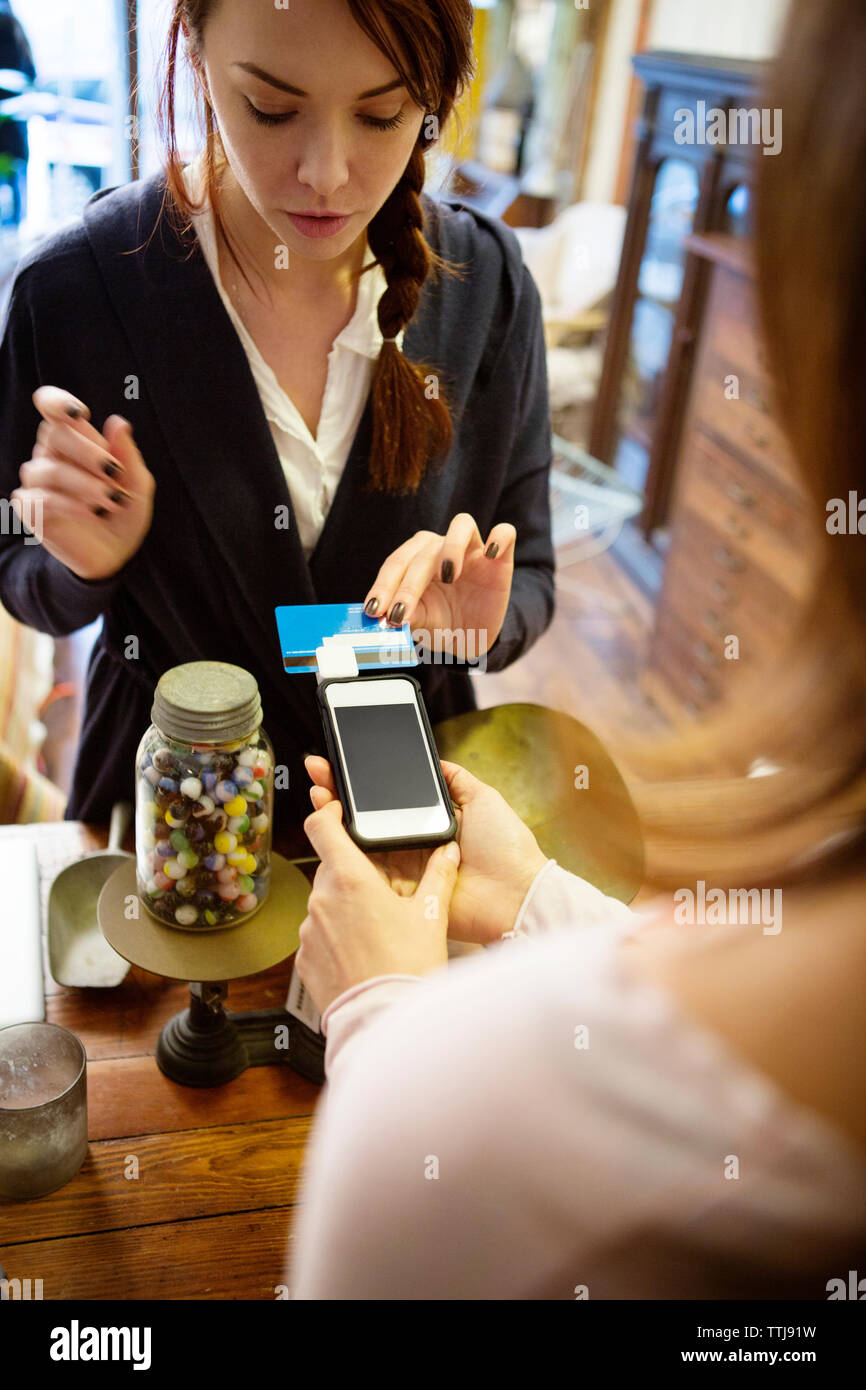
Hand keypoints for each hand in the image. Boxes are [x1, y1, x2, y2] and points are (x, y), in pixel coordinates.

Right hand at [9, 386, 155, 581]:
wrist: (114, 554)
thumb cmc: (123, 513)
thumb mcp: (137, 485)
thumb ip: (128, 455)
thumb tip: (117, 422)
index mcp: (72, 440)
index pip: (49, 405)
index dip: (57, 401)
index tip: (80, 414)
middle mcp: (49, 455)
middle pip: (53, 434)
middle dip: (87, 451)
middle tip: (114, 472)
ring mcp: (36, 483)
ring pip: (47, 469)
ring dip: (84, 484)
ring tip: (111, 501)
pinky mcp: (30, 509)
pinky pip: (40, 499)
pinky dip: (68, 505)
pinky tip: (89, 513)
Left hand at [295, 795, 461, 1014]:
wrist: (387, 1020)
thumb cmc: (409, 968)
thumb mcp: (431, 915)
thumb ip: (439, 876)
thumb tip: (449, 852)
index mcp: (350, 879)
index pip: (321, 826)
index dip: (327, 812)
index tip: (338, 810)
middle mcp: (321, 900)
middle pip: (330, 868)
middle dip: (353, 874)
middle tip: (382, 891)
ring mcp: (309, 930)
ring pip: (325, 903)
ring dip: (345, 908)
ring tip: (377, 932)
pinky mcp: (304, 958)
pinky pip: (318, 935)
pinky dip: (336, 938)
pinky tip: (363, 953)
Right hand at [304, 754, 549, 946]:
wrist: (516, 893)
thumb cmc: (507, 849)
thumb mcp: (484, 799)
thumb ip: (456, 779)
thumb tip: (436, 759)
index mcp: (430, 824)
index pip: (387, 799)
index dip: (363, 782)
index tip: (343, 762)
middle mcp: (412, 846)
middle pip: (365, 819)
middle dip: (338, 793)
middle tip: (319, 770)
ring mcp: (403, 871)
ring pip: (358, 843)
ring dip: (333, 818)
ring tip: (319, 791)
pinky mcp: (399, 894)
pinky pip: (366, 873)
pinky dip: (344, 853)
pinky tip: (330, 828)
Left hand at [362, 512, 515, 658]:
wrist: (472, 637)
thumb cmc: (440, 623)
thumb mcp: (421, 624)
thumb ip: (407, 616)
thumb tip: (390, 618)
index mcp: (415, 559)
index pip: (397, 563)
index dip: (383, 585)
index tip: (374, 611)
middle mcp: (440, 547)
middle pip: (424, 550)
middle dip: (408, 584)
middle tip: (399, 613)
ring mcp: (472, 550)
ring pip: (462, 525)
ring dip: (452, 547)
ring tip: (448, 576)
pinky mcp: (500, 559)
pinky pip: (505, 533)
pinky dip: (500, 537)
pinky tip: (491, 554)